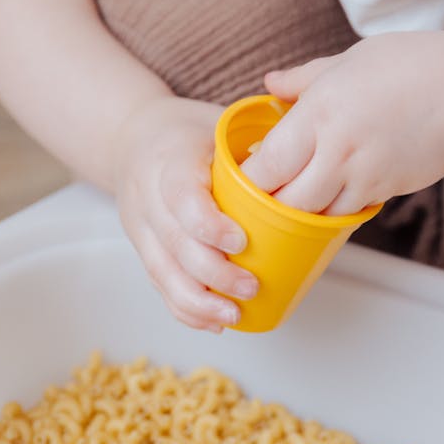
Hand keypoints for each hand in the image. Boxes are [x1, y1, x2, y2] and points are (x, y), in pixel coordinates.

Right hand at [112, 96, 258, 331]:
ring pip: (163, 271)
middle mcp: (147, 195)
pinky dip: (185, 308)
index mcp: (170, 160)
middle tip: (250, 287)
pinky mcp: (141, 248)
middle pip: (174, 243)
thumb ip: (256, 143)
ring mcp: (140, 226)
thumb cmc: (187, 132)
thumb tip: (310, 165)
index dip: (208, 224)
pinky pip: (159, 284)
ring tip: (233, 314)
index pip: (182, 197)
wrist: (132, 138)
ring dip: (199, 301)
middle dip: (213, 273)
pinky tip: (213, 321)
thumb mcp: (217, 123)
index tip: (241, 241)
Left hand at [239, 32, 443, 215]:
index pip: (269, 163)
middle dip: (267, 206)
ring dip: (298, 215)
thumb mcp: (350, 60)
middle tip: (259, 199)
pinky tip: (326, 199)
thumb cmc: (414, 67)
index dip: (247, 179)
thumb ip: (303, 79)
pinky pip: (346, 215)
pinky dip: (330, 213)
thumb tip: (270, 84)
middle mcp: (338, 149)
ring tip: (289, 202)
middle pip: (286, 202)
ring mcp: (363, 176)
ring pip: (315, 217)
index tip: (240, 176)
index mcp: (320, 110)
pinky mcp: (385, 191)